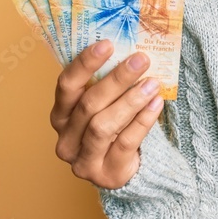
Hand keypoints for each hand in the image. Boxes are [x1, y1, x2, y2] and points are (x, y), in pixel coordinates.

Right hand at [50, 40, 163, 189]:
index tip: (107, 44)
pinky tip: (156, 103)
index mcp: (61, 116)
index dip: (85, 64)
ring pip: (103, 126)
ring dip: (130, 101)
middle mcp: (66, 139)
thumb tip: (132, 48)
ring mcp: (83, 160)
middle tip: (141, 59)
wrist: (125, 169)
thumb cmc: (114, 127)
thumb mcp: (105, 106)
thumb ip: (107, 84)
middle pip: (89, 104)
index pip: (66, 85)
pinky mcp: (106, 174)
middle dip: (117, 79)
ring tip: (152, 83)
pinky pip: (126, 143)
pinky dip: (143, 121)